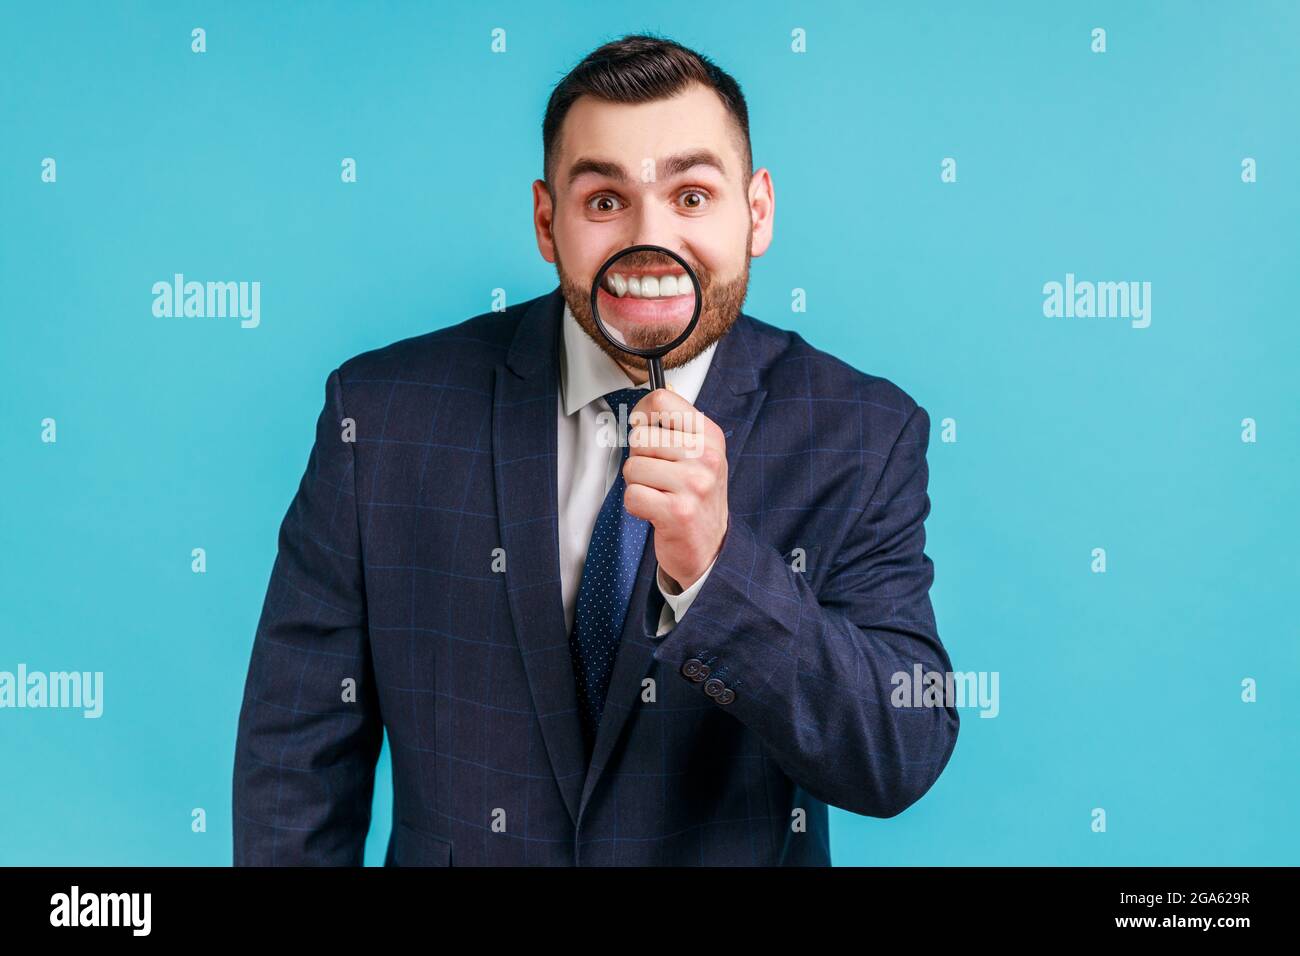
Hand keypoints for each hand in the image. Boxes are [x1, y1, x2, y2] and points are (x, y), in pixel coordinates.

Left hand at [622, 386, 728, 590]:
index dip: (642, 415)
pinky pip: (632, 495)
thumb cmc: (698, 498)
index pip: (662, 401)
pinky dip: (636, 505)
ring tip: (659, 493)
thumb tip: (649, 401)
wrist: (711, 547)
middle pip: (641, 437)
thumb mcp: (700, 456)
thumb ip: (677, 427)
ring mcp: (694, 485)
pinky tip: (655, 510)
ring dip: (637, 484)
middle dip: (639, 458)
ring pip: (633, 466)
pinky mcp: (677, 512)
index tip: (644, 429)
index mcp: (710, 437)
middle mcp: (706, 457)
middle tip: (657, 475)